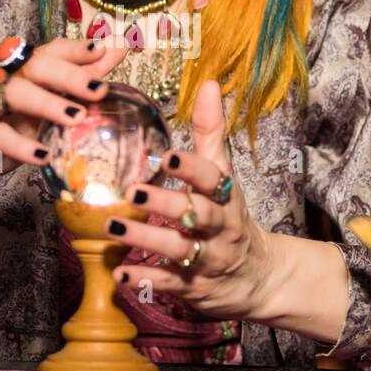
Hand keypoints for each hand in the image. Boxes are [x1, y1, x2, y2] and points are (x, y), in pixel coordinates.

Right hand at [0, 37, 127, 200]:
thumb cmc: (0, 132)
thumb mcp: (41, 111)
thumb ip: (77, 82)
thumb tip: (118, 50)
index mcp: (22, 74)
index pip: (49, 51)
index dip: (76, 49)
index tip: (105, 48)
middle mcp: (3, 82)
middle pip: (35, 66)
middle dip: (69, 74)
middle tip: (98, 89)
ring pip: (15, 93)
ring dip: (47, 103)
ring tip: (76, 118)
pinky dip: (20, 145)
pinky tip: (43, 156)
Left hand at [106, 79, 275, 318]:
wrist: (257, 276)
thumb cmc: (229, 215)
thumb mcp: (224, 174)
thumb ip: (211, 131)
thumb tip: (207, 82)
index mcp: (226, 196)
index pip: (213, 179)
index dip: (191, 169)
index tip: (167, 157)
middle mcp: (220, 228)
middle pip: (197, 215)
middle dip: (165, 204)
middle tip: (132, 191)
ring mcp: (207, 260)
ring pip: (179, 250)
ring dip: (145, 239)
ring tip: (112, 227)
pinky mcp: (194, 288)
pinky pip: (169, 284)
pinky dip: (145, 279)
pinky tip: (119, 273)